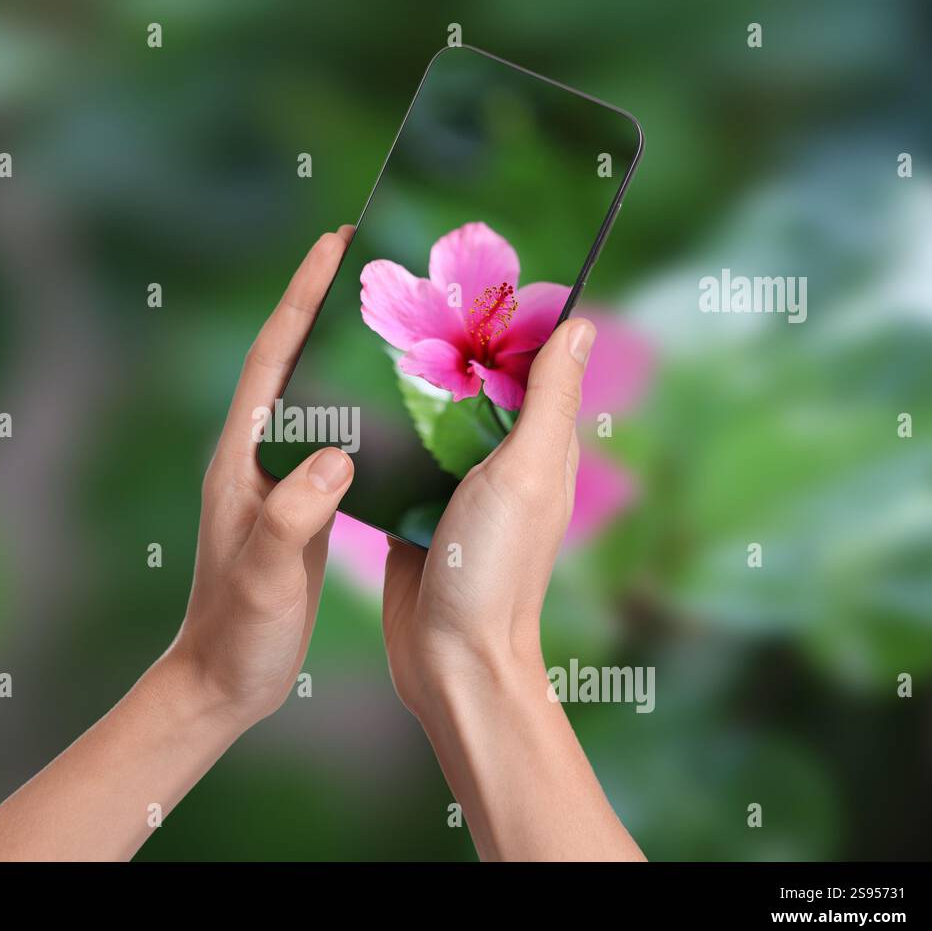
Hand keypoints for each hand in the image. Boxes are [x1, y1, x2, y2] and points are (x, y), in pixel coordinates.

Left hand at [0, 230, 356, 860]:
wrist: (224, 678)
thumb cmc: (238, 628)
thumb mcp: (266, 570)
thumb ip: (295, 511)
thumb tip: (339, 455)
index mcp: (241, 455)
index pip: (273, 357)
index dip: (301, 296)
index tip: (334, 243)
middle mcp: (257, 455)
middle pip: (294, 360)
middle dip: (328, 305)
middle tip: (376, 260)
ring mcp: (280, 479)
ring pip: (317, 396)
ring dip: (348, 352)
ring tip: (398, 316)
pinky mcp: (302, 506)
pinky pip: (337, 438)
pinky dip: (364, 407)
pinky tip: (398, 404)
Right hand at [379, 317, 639, 860]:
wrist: (447, 658)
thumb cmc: (495, 568)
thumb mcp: (527, 472)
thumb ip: (548, 400)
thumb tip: (581, 324)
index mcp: (542, 445)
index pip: (535, 363)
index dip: (512, 318)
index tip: (472, 272)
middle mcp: (504, 460)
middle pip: (479, 383)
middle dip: (450, 338)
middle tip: (404, 287)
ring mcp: (458, 485)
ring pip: (435, 414)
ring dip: (411, 379)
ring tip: (370, 329)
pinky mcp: (417, 507)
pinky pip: (402, 454)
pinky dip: (384, 426)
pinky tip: (350, 396)